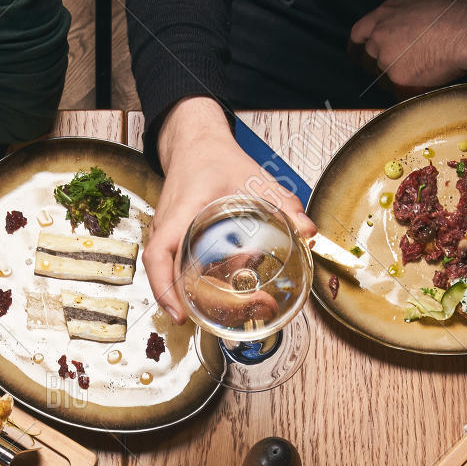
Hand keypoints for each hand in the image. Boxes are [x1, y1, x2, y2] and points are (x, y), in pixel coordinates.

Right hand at [147, 97, 314, 323]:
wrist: (195, 145)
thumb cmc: (216, 159)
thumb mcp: (255, 178)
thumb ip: (284, 204)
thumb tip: (308, 233)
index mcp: (181, 211)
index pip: (158, 253)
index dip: (164, 286)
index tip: (180, 313)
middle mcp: (167, 226)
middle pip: (163, 273)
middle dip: (183, 303)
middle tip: (217, 320)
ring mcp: (165, 233)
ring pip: (165, 274)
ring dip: (186, 297)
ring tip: (217, 314)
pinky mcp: (171, 238)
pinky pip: (171, 267)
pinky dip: (186, 286)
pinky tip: (209, 299)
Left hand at [349, 0, 466, 96]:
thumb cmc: (451, 14)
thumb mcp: (415, 5)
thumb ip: (396, 20)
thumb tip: (395, 35)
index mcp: (383, 16)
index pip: (358, 35)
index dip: (358, 48)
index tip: (358, 56)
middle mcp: (380, 38)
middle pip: (368, 59)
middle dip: (379, 65)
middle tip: (399, 66)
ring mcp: (387, 61)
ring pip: (383, 78)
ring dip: (396, 79)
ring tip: (423, 69)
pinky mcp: (399, 81)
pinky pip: (398, 92)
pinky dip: (410, 90)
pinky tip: (427, 79)